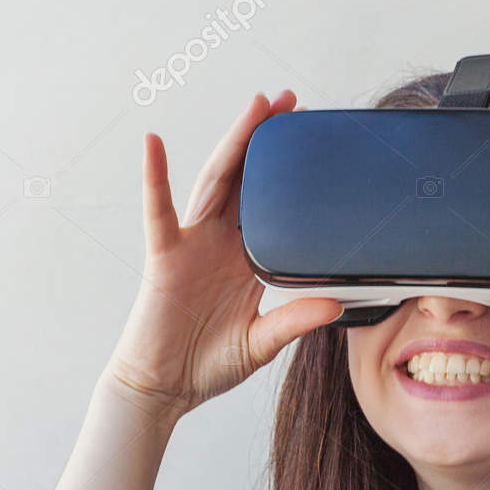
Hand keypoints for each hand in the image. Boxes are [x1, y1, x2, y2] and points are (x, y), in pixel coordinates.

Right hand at [104, 91, 340, 416]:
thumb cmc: (208, 364)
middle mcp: (220, 242)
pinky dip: (154, 176)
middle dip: (265, 138)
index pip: (273, 205)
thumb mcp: (262, 342)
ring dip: (234, 142)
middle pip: (245, 178)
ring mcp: (191, 244)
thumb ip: (295, 320)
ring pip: (214, 181)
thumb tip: (336, 304)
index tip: (313, 139)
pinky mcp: (164, 257)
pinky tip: (154, 143)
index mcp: (247, 259)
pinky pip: (158, 212)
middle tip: (289, 101)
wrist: (164, 388)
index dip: (289, 173)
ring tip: (256, 106)